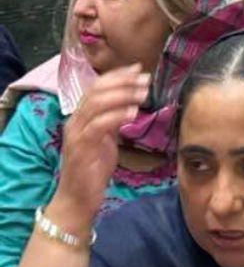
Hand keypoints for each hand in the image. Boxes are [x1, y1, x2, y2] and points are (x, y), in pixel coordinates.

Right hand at [50, 66, 150, 232]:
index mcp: (80, 117)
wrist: (78, 198)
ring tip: (143, 93)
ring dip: (122, 95)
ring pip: (97, 104)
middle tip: (145, 79)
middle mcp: (75, 121)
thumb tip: (130, 103)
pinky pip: (98, 125)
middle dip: (123, 82)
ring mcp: (76, 133)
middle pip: (97, 91)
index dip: (117, 76)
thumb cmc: (93, 168)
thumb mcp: (106, 139)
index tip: (138, 68)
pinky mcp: (81, 147)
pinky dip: (116, 115)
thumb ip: (113, 120)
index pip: (96, 87)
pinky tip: (133, 113)